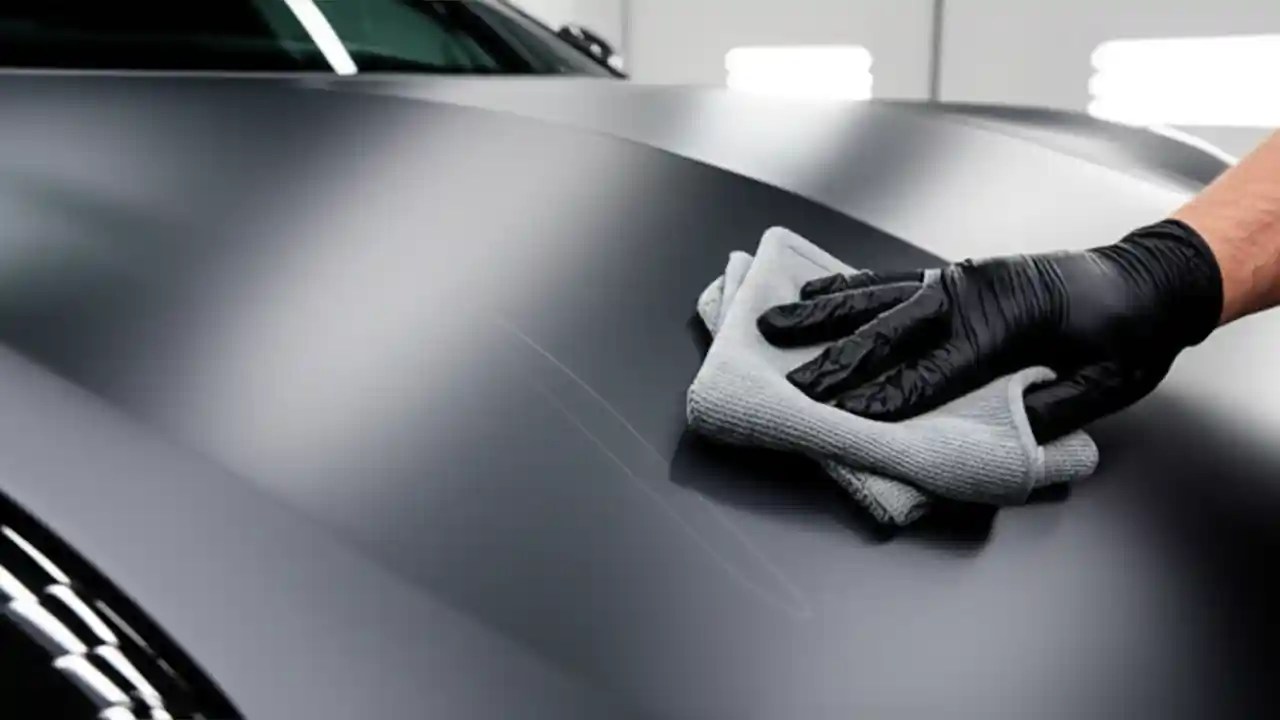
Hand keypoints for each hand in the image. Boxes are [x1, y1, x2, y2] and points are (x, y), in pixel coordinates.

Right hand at [757, 220, 1222, 440]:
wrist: (1146, 280)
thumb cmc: (1127, 335)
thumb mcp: (1107, 383)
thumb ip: (1046, 411)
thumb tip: (992, 434)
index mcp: (1010, 322)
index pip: (934, 371)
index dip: (886, 401)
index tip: (841, 422)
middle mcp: (974, 293)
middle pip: (890, 331)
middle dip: (837, 362)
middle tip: (792, 385)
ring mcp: (959, 278)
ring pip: (877, 298)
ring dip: (821, 315)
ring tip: (772, 323)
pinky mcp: (954, 276)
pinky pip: (888, 280)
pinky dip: (846, 287)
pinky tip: (812, 293)